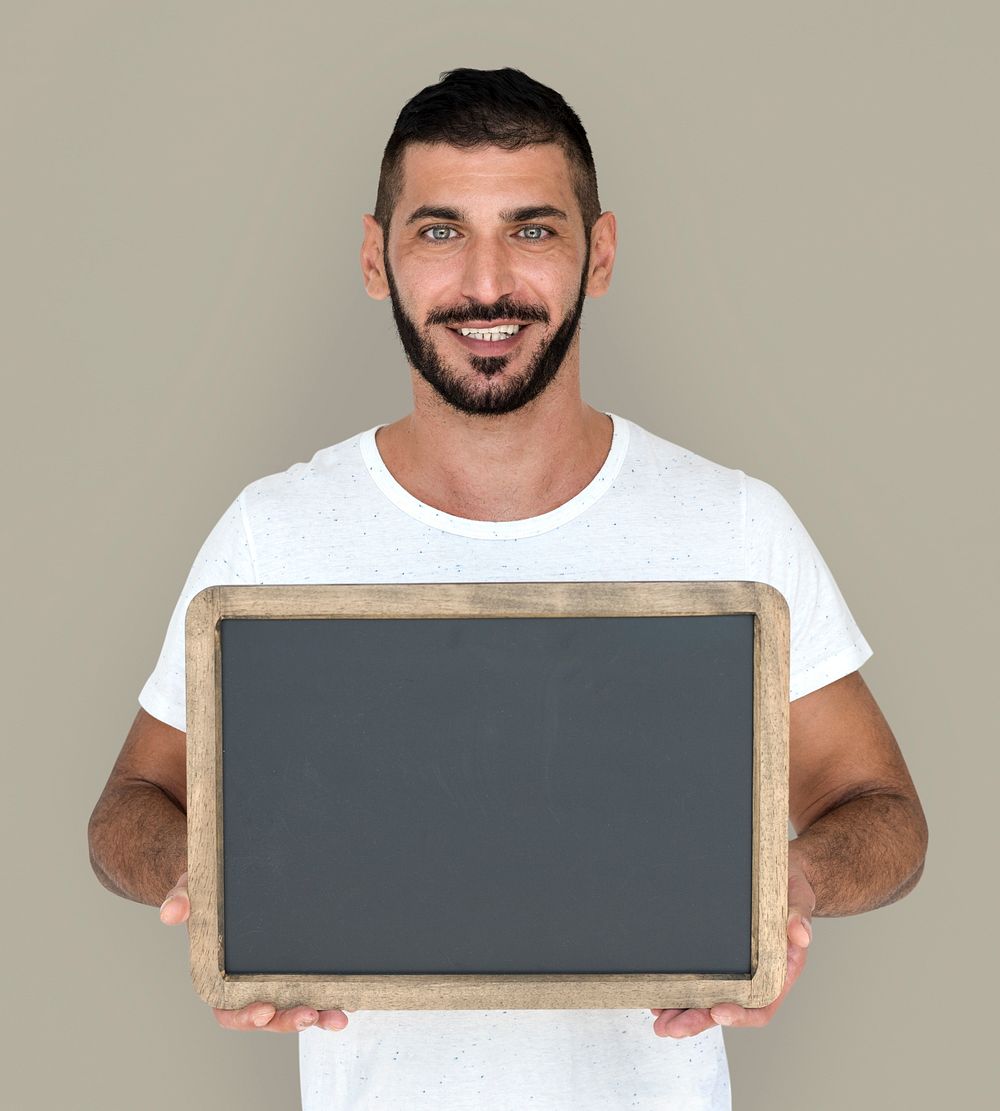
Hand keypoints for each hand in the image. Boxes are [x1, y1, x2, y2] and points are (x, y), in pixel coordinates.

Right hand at [159, 871, 351, 1032]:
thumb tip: (171, 913)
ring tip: (338, 1016)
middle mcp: (248, 984)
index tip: (264, 1011)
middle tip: (311, 1014)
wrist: (227, 877)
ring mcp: (273, 977)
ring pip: (294, 1006)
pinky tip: (350, 995)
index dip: (246, 1016)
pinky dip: (329, 994)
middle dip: (289, 1020)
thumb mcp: (190, 890)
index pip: (228, 1009)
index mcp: (218, 977)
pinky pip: (311, 986)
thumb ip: (181, 900)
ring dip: (317, 1014)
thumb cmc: (205, 892)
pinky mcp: (294, 965)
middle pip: (268, 1016)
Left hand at [649, 852, 815, 1037]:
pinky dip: (679, 991)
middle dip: (699, 1020)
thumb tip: (801, 935)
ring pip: (708, 998)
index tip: (718, 1012)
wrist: (778, 872)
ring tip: (660, 1022)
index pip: (761, 1004)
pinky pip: (698, 978)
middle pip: (727, 1008)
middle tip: (673, 1028)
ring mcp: (734, 967)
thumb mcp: (798, 898)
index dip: (740, 1014)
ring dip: (683, 1012)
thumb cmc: (790, 889)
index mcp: (779, 971)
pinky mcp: (718, 955)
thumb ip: (798, 917)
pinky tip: (659, 999)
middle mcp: (754, 975)